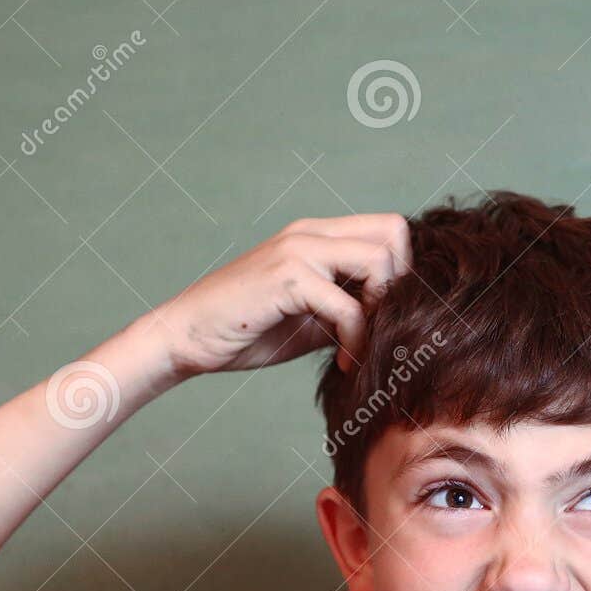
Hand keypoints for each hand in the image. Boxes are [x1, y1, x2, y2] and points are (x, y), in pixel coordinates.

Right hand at [148, 213, 410, 380]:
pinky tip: (345, 362)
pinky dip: (356, 340)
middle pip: (394, 235)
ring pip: (378, 262)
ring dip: (381, 312)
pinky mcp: (286, 277)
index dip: (402, 271)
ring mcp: (297, 250)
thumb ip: (351, 309)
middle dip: (399, 288)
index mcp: (318, 235)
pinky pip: (348, 306)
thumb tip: (397, 321)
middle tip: (382, 328)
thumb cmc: (248, 330)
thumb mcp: (314, 319)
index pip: (390, 228)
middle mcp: (310, 233)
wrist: (188, 338)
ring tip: (362, 346)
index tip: (386, 314)